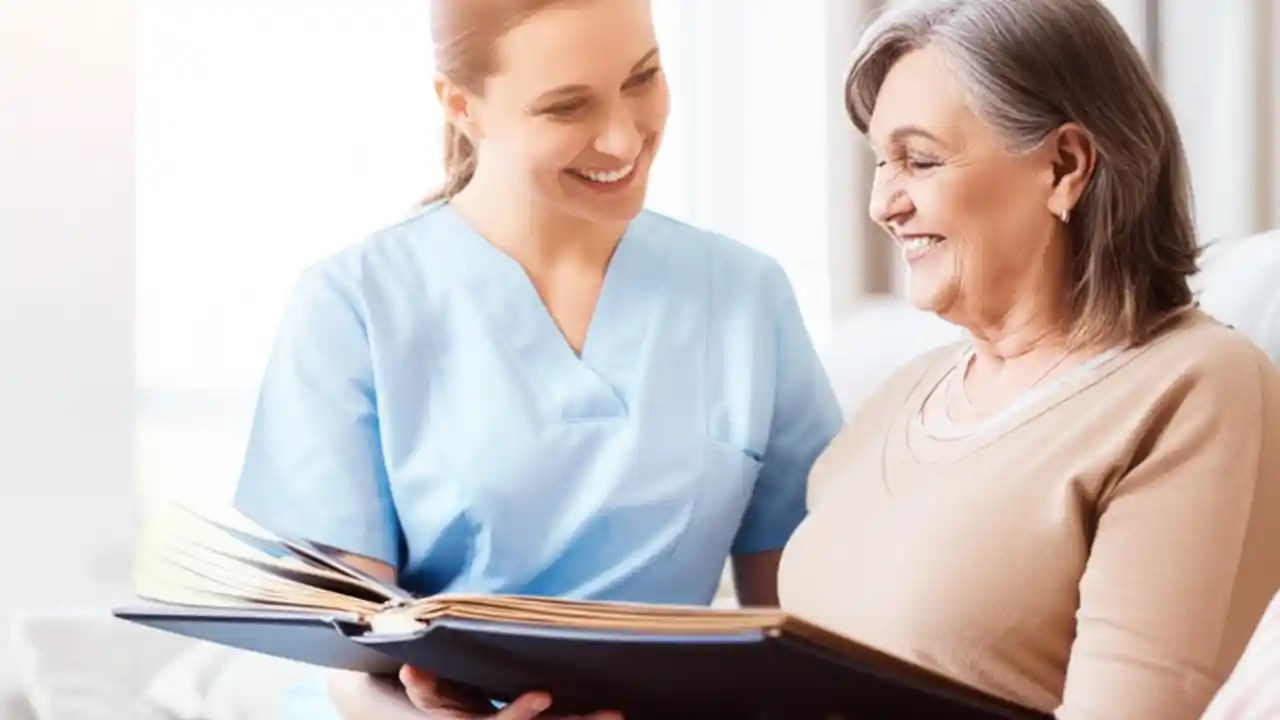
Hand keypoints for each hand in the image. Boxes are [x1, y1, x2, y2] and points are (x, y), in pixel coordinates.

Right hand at [400, 665, 622, 719]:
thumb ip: (423, 686)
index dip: (522, 713)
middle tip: (611, 714)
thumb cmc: (443, 706)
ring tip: (617, 713)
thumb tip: (410, 668)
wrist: (455, 718)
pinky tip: (612, 712)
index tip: (544, 695)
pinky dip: (583, 719)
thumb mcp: (430, 698)